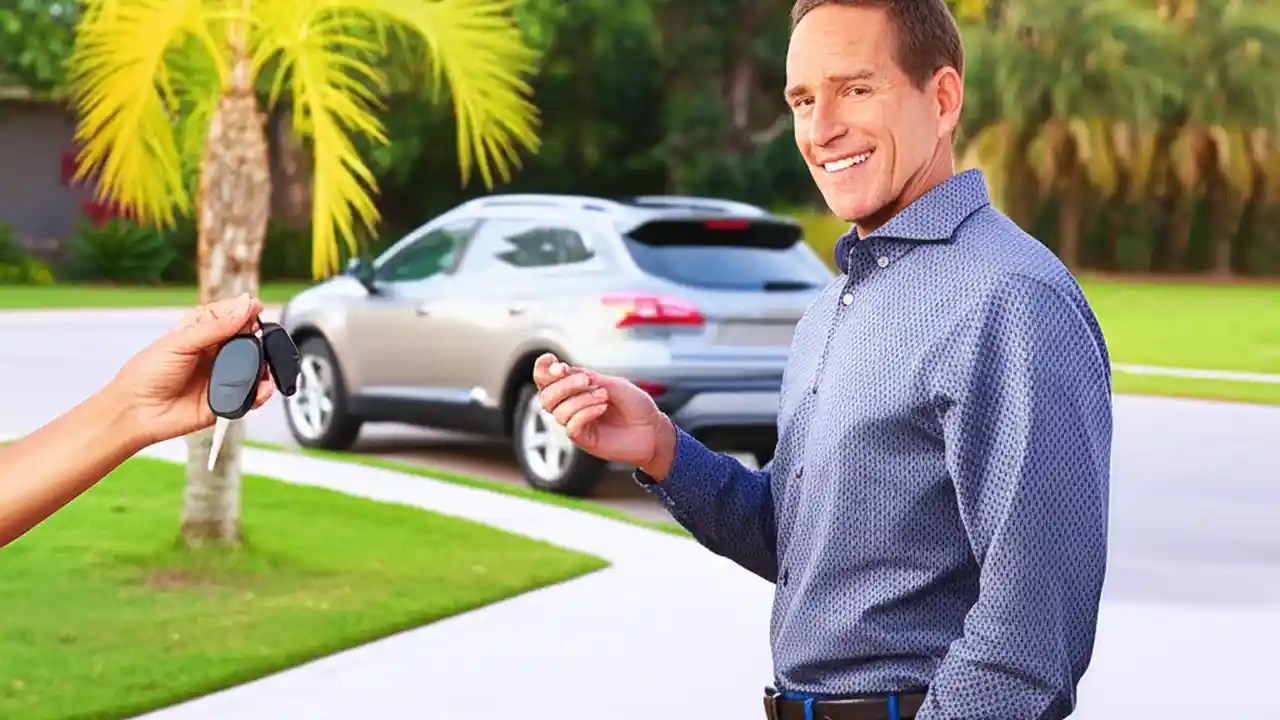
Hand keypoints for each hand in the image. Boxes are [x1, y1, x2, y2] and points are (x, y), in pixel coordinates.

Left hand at [109, 293, 273, 447]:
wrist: (136, 412)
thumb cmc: (146, 374)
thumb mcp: (179, 342)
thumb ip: (214, 327)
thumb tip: (244, 307)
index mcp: (201, 333)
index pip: (230, 315)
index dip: (244, 311)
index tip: (256, 307)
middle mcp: (214, 354)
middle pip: (247, 340)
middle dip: (258, 338)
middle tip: (259, 338)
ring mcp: (222, 378)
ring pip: (254, 367)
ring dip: (263, 366)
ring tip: (262, 365)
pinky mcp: (227, 401)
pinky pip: (251, 395)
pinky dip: (260, 392)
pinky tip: (261, 388)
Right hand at [531, 353, 676, 479]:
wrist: (653, 430)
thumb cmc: (636, 405)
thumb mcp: (615, 385)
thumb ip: (592, 378)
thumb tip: (568, 372)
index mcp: (576, 388)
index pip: (546, 379)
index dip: (543, 370)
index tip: (555, 365)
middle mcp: (571, 405)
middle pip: (546, 396)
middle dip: (563, 385)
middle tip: (588, 380)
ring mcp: (576, 423)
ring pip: (558, 411)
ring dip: (580, 399)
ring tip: (604, 397)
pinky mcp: (583, 439)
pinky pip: (571, 426)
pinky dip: (584, 413)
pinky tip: (602, 408)